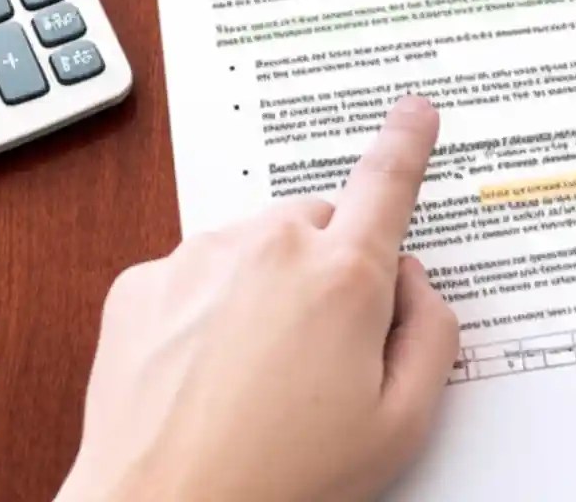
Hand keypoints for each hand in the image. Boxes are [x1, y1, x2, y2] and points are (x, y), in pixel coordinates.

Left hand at [55, 96, 458, 501]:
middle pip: (320, 223)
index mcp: (344, 276)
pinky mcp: (142, 282)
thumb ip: (432, 334)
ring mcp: (198, 259)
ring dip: (269, 283)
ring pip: (256, 245)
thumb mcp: (402, 424)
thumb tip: (414, 281)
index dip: (407, 142)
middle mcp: (270, 248)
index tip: (415, 111)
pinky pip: (197, 272)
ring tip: (259, 369)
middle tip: (324, 345)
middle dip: (331, 263)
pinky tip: (208, 368)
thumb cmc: (286, 480)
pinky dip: (210, 305)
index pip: (388, 184)